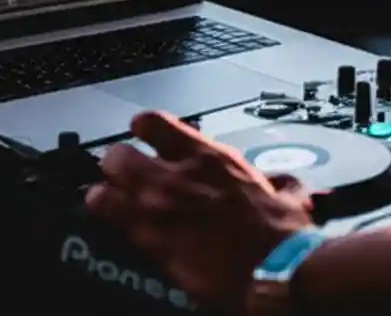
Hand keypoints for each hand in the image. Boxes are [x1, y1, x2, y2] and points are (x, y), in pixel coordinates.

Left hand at [86, 112, 314, 313]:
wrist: (277, 267)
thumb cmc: (283, 236)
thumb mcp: (286, 197)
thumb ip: (278, 185)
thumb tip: (284, 186)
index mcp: (212, 158)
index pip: (154, 123)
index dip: (142, 131)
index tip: (143, 140)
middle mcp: (179, 173)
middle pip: (119, 153)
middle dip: (118, 165)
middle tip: (125, 177)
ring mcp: (160, 203)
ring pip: (104, 183)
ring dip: (105, 193)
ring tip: (110, 203)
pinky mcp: (149, 236)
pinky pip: (107, 215)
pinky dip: (106, 218)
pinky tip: (113, 226)